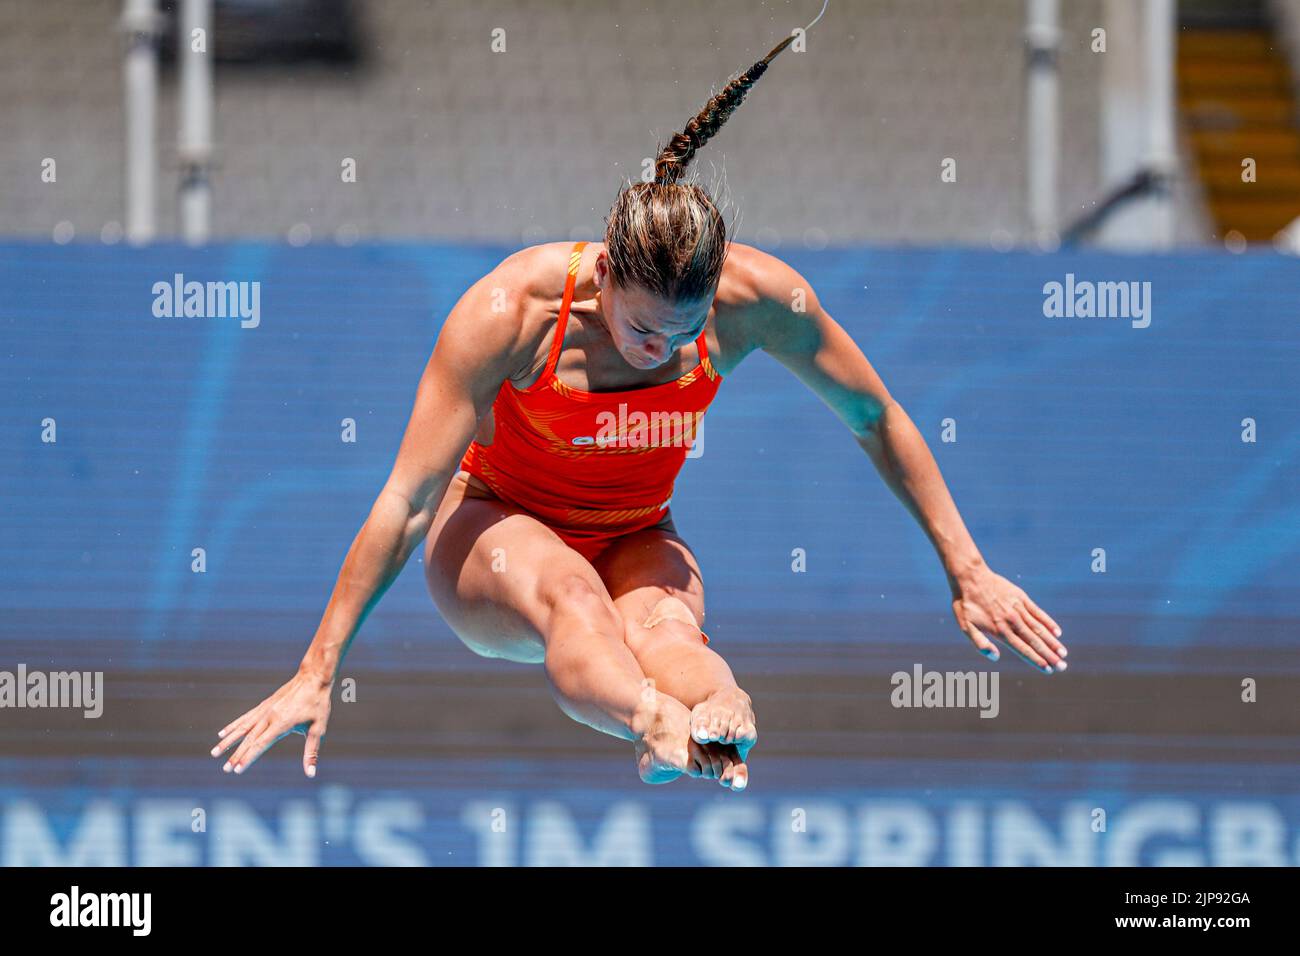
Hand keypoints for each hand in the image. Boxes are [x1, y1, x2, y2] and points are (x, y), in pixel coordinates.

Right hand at [210, 668, 332, 776]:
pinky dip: (233, 725)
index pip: (260, 744)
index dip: (248, 758)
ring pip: (242, 728)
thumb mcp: (318, 728)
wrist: (312, 677)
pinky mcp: (264, 705)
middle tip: (225, 769)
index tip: (237, 769)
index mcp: (281, 724)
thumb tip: (310, 773)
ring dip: (228, 741)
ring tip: (214, 752)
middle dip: (236, 755)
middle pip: (249, 739)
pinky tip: (223, 732)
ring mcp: (265, 710)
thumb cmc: (317, 704)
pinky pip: (245, 717)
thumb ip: (311, 752)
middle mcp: (269, 717)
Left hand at [950, 564, 1065, 672]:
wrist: (970, 577)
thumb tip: (995, 658)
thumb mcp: (965, 626)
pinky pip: (1038, 612)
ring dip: (1052, 642)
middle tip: (1062, 667)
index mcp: (999, 630)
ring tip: (1063, 653)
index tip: (1049, 669)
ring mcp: (1018, 609)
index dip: (1036, 660)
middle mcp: (1012, 621)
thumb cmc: (966, 604)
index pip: (1022, 649)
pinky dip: (1048, 622)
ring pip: (1039, 628)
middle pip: (1034, 641)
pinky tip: (1057, 632)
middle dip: (1049, 655)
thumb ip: (980, 643)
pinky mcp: (1021, 598)